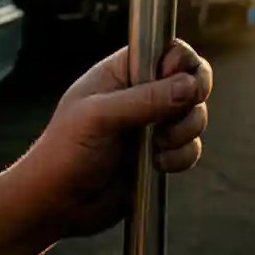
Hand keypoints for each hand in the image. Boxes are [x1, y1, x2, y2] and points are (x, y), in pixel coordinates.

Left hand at [11, 39, 212, 239]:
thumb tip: (189, 85)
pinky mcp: (161, 153)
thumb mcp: (99, 117)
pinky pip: (191, 148)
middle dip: (190, 101)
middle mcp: (143, 93)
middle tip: (172, 118)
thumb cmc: (64, 153)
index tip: (174, 82)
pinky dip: (182, 157)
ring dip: (184, 133)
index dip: (180, 64)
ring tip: (156, 147)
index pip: (169, 50)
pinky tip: (157, 165)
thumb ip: (145, 99)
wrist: (58, 204)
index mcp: (123, 72)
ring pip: (195, 116)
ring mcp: (154, 124)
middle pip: (192, 81)